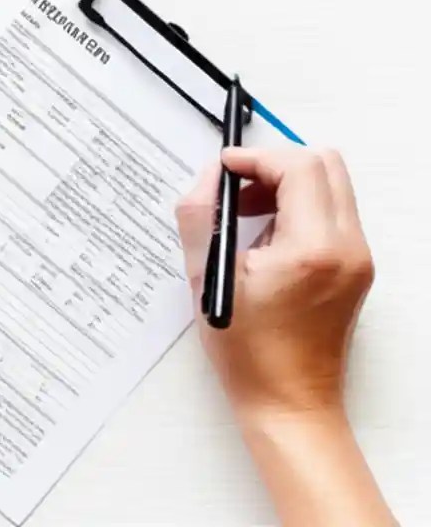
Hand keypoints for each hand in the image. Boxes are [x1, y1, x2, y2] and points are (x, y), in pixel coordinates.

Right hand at [176, 147, 393, 525]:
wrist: (287, 401)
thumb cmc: (249, 353)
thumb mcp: (207, 279)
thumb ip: (201, 217)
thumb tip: (208, 178)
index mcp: (312, 249)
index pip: (297, 167)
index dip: (254, 157)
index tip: (224, 169)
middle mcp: (346, 248)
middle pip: (324, 165)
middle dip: (274, 164)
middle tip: (236, 187)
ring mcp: (358, 258)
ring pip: (331, 186)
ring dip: (286, 185)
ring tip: (245, 215)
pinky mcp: (355, 268)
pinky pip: (332, 214)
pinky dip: (298, 209)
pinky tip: (263, 238)